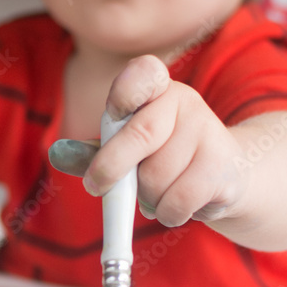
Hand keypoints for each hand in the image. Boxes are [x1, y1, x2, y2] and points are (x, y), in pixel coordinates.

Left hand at [82, 55, 246, 227]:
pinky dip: (166, 213)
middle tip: (95, 187)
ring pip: (156, 176)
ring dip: (146, 198)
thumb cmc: (164, 158)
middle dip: (111, 167)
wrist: (227, 175)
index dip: (126, 91)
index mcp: (155, 89)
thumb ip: (95, 151)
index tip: (114, 112)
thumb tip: (58, 153)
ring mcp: (208, 131)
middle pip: (141, 134)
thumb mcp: (128, 148)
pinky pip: (178, 200)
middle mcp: (185, 101)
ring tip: (156, 194)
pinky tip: (174, 207)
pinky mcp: (224, 166)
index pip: (143, 73)